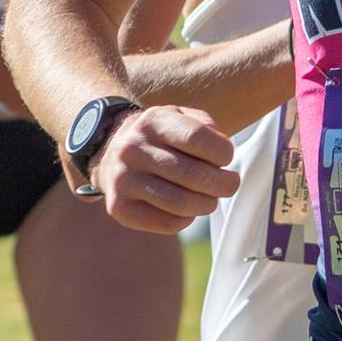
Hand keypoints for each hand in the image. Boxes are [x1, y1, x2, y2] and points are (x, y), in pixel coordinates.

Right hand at [87, 104, 238, 233]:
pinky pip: (167, 223)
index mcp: (153, 121)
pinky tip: (188, 210)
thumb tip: (222, 152)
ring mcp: (123, 179)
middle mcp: (132, 149)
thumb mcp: (181, 117)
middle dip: (222, 184)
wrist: (112, 152)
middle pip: (192, 175)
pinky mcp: (119, 207)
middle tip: (230, 184)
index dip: (222, 152)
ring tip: (211, 199)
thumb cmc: (162, 138)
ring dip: (207, 204)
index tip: (227, 158)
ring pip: (180, 203)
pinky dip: (187, 219)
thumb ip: (206, 127)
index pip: (196, 138)